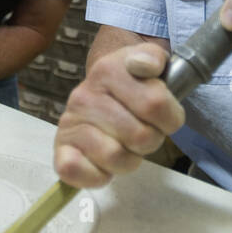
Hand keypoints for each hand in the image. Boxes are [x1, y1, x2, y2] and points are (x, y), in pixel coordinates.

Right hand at [53, 43, 185, 187]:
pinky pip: (74, 170)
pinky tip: (104, 164)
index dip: (170, 117)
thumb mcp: (152, 62)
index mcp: (108, 70)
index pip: (155, 104)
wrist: (104, 94)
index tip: (164, 114)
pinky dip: (97, 175)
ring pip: (115, 156)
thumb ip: (153, 57)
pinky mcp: (60, 149)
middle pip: (140, 136)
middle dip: (151, 140)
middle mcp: (84, 95)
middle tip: (144, 131)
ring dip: (129, 159)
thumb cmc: (134, 85)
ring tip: (126, 146)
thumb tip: (144, 66)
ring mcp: (70, 122)